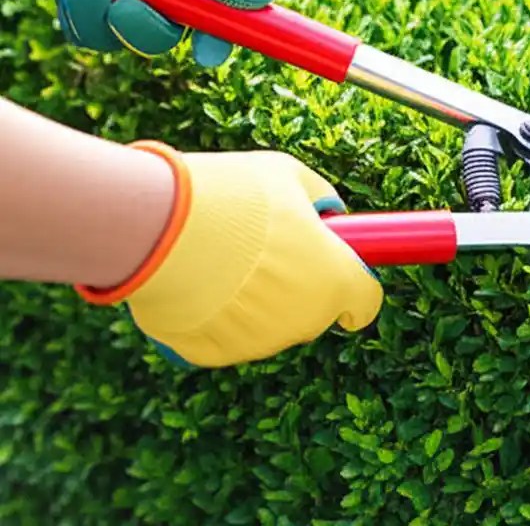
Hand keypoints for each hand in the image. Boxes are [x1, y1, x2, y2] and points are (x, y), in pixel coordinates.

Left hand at [1, 0, 273, 64]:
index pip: (220, 11)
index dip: (218, 36)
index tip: (208, 54)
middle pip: (169, 34)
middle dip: (144, 27)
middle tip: (124, 6)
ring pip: (125, 37)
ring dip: (103, 16)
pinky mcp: (90, 3)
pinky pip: (92, 34)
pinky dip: (80, 16)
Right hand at [77, 143, 382, 367]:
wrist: (162, 228)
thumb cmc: (234, 197)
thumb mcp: (289, 177)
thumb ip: (317, 199)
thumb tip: (328, 211)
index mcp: (335, 281)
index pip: (365, 300)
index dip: (353, 284)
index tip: (340, 271)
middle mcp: (305, 321)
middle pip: (312, 310)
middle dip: (296, 285)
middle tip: (263, 248)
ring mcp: (258, 343)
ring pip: (266, 324)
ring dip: (253, 299)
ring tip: (218, 255)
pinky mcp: (211, 354)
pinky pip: (219, 334)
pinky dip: (211, 314)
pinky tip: (193, 280)